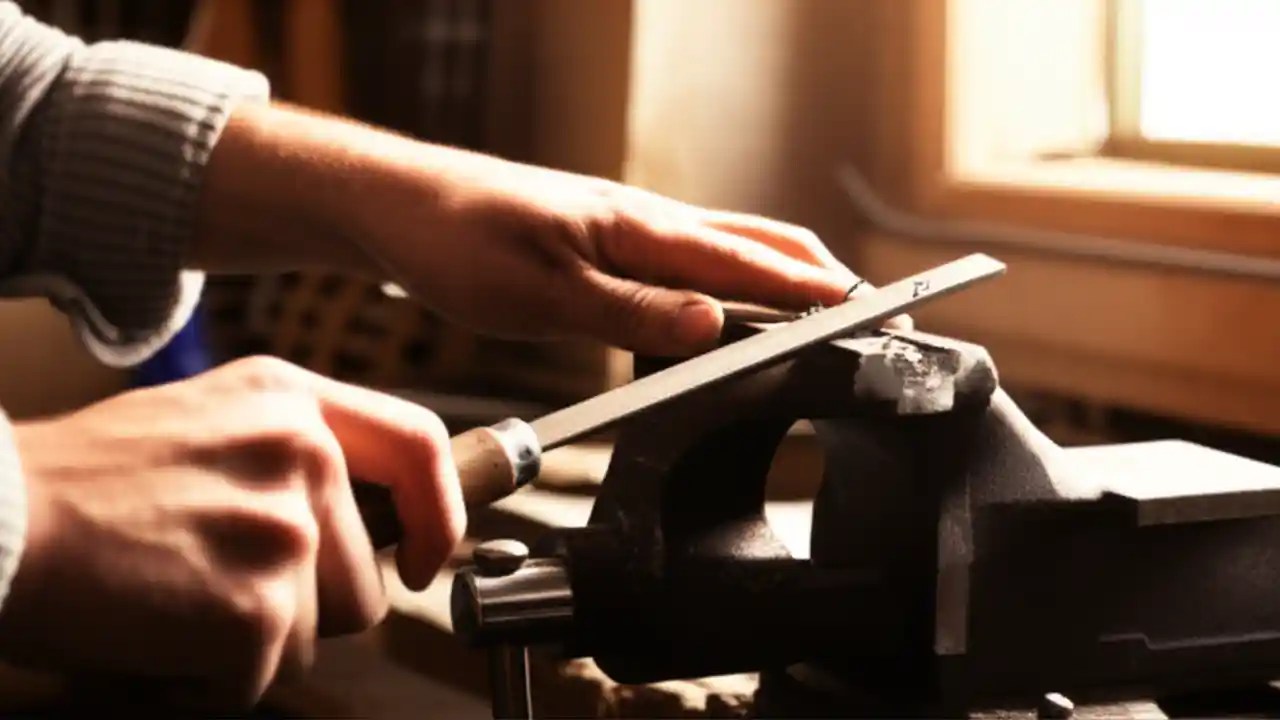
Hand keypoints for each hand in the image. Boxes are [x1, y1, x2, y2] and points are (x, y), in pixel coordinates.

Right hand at [0, 356, 461, 708]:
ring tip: (179, 596)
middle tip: (215, 582)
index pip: (419, 447)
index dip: (436, 515)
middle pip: (365, 580)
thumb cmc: (81, 481)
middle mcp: (304, 455)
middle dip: (304, 606)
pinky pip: (260, 677)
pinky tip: (156, 627)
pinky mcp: (255, 608)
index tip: (421, 560)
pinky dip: (207, 676)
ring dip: (256, 640)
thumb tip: (355, 514)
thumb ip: (289, 453)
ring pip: (318, 635)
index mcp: (291, 401)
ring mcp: (284, 532)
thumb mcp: (205, 421)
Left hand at [362, 154, 900, 355]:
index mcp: (638, 229)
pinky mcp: (607, 240)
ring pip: (728, 249)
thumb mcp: (540, 294)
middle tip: (873, 316)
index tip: (876, 314)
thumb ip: (630, 312)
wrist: (399, 203)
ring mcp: (628, 227)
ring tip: (825, 315)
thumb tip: (713, 328)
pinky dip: (736, 280)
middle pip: (758, 243)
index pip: (749, 262)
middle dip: (821, 278)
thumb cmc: (458, 239)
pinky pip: (692, 258)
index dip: (817, 293)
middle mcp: (645, 222)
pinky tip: (733, 306)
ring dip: (783, 278)